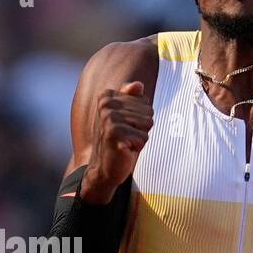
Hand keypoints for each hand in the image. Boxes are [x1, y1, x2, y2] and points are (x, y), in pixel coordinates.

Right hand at [82, 81, 151, 203]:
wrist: (104, 167)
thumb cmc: (118, 140)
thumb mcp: (126, 116)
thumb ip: (131, 97)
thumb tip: (138, 84)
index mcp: (107, 97)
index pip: (144, 101)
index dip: (140, 117)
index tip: (126, 126)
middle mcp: (106, 105)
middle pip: (148, 111)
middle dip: (142, 128)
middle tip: (126, 136)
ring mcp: (109, 118)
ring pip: (148, 124)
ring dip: (140, 137)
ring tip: (126, 142)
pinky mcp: (114, 133)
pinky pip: (144, 138)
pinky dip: (138, 147)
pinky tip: (125, 149)